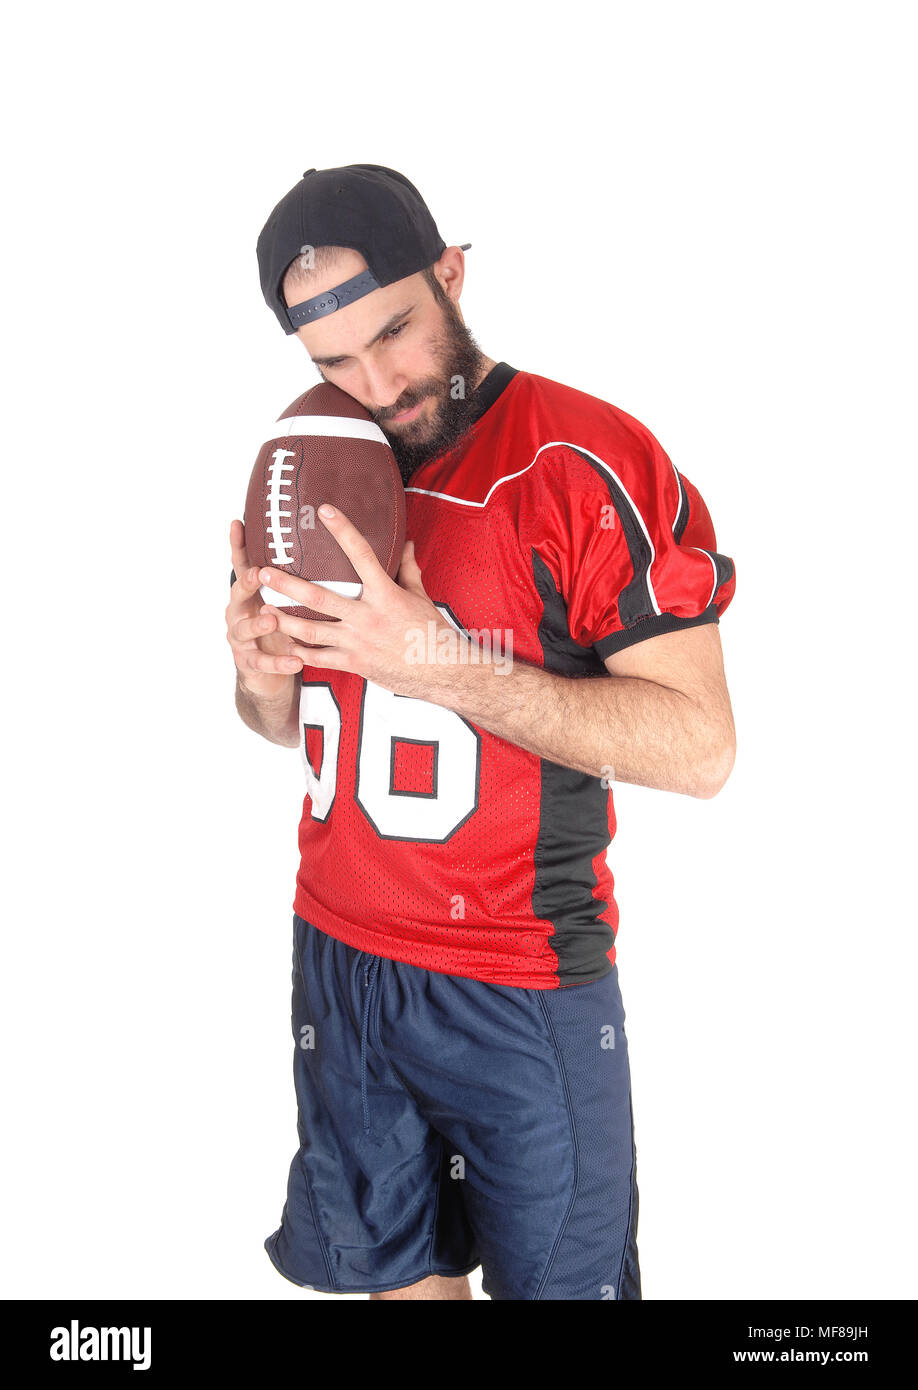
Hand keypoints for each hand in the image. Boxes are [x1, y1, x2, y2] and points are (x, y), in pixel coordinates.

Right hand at [225, 519, 312, 695]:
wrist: (266, 673)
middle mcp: (238, 612)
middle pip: (238, 593)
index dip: (238, 545)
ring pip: (244, 629)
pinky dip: (279, 662)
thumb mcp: (283, 603)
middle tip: (259, 573)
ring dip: (258, 623)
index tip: (238, 523)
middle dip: (247, 583)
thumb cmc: (279, 629)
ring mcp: (240, 638)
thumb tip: (319, 546)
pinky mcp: (247, 663)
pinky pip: (262, 662)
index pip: (242, 565)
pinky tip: (295, 661)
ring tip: (271, 620)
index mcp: (248, 594)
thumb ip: (293, 580)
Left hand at [256, 505, 454, 696]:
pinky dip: (300, 654)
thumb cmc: (432, 631)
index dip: (343, 530)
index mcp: (385, 594)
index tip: (325, 510)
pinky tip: (283, 647)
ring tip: (261, 609)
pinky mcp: (355, 663)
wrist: (443, 671)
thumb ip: (407, 568)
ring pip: (311, 630)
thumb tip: (405, 543)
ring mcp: (358, 642)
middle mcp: (367, 616)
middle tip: (262, 572)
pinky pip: (320, 659)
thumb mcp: (421, 596)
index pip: (361, 554)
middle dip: (286, 585)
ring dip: (283, 619)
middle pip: (318, 597)